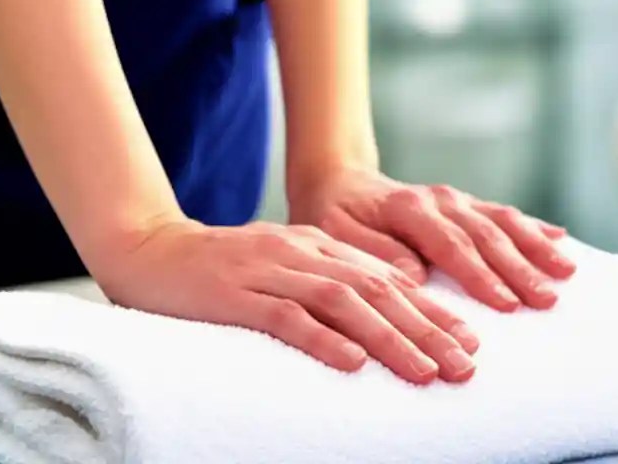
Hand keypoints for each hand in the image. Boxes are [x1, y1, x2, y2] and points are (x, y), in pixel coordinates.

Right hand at [93, 217, 480, 383]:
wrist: (146, 248)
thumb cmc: (219, 270)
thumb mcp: (284, 267)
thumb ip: (327, 282)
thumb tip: (381, 314)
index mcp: (318, 245)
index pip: (389, 278)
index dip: (432, 311)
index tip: (471, 342)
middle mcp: (302, 253)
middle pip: (378, 291)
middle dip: (427, 330)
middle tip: (466, 365)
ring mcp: (269, 271)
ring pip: (342, 303)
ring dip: (390, 338)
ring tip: (426, 371)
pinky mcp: (234, 294)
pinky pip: (284, 317)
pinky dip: (322, 339)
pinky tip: (352, 363)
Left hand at [288, 167, 573, 312]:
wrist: (338, 182)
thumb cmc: (334, 217)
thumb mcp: (335, 235)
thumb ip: (374, 252)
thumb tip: (415, 275)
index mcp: (408, 209)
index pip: (452, 246)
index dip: (480, 276)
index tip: (505, 305)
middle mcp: (439, 199)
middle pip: (486, 235)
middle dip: (520, 269)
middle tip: (546, 300)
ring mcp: (456, 199)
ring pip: (503, 221)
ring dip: (536, 248)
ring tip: (566, 273)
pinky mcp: (466, 203)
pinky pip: (505, 214)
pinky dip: (534, 227)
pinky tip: (561, 240)